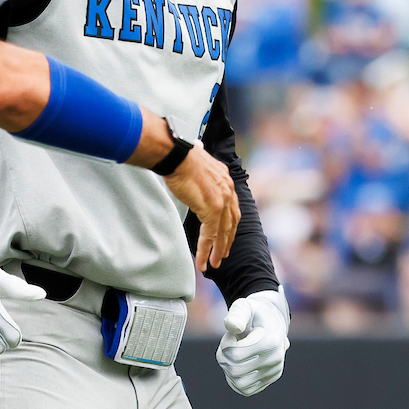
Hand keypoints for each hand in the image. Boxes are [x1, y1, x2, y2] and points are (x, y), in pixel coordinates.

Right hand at [163, 141, 239, 270]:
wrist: (176, 154)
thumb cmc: (180, 153)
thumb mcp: (196, 153)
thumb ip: (199, 155)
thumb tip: (196, 145)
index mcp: (226, 179)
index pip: (232, 206)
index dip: (229, 223)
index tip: (225, 234)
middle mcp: (229, 190)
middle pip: (232, 222)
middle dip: (227, 240)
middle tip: (223, 254)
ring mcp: (222, 201)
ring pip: (223, 233)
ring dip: (219, 250)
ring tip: (215, 264)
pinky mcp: (212, 210)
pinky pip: (210, 235)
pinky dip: (207, 250)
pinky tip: (203, 261)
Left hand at [216, 289, 289, 395]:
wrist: (272, 321)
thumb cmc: (254, 313)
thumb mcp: (244, 307)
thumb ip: (237, 314)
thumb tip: (232, 327)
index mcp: (269, 342)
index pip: (235, 355)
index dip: (225, 345)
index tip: (231, 335)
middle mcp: (275, 359)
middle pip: (235, 370)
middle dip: (224, 357)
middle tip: (228, 344)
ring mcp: (273, 371)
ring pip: (240, 383)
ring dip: (228, 370)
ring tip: (233, 354)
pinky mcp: (270, 378)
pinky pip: (246, 389)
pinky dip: (235, 380)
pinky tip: (236, 364)